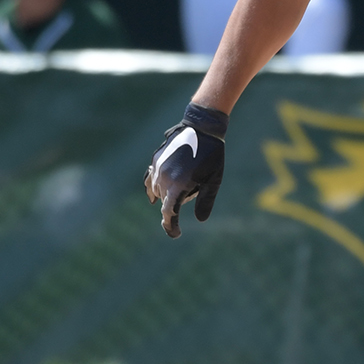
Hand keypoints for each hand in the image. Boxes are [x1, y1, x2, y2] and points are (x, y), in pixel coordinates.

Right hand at [145, 104, 227, 237]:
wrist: (201, 128)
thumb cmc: (212, 155)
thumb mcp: (214, 180)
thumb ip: (206, 201)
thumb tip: (200, 220)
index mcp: (178, 185)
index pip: (169, 213)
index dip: (171, 227)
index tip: (176, 234)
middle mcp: (164, 178)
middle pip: (165, 202)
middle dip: (177, 203)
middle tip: (196, 189)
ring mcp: (157, 168)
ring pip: (156, 191)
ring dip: (166, 195)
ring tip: (185, 184)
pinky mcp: (155, 160)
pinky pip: (150, 179)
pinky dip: (152, 187)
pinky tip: (154, 194)